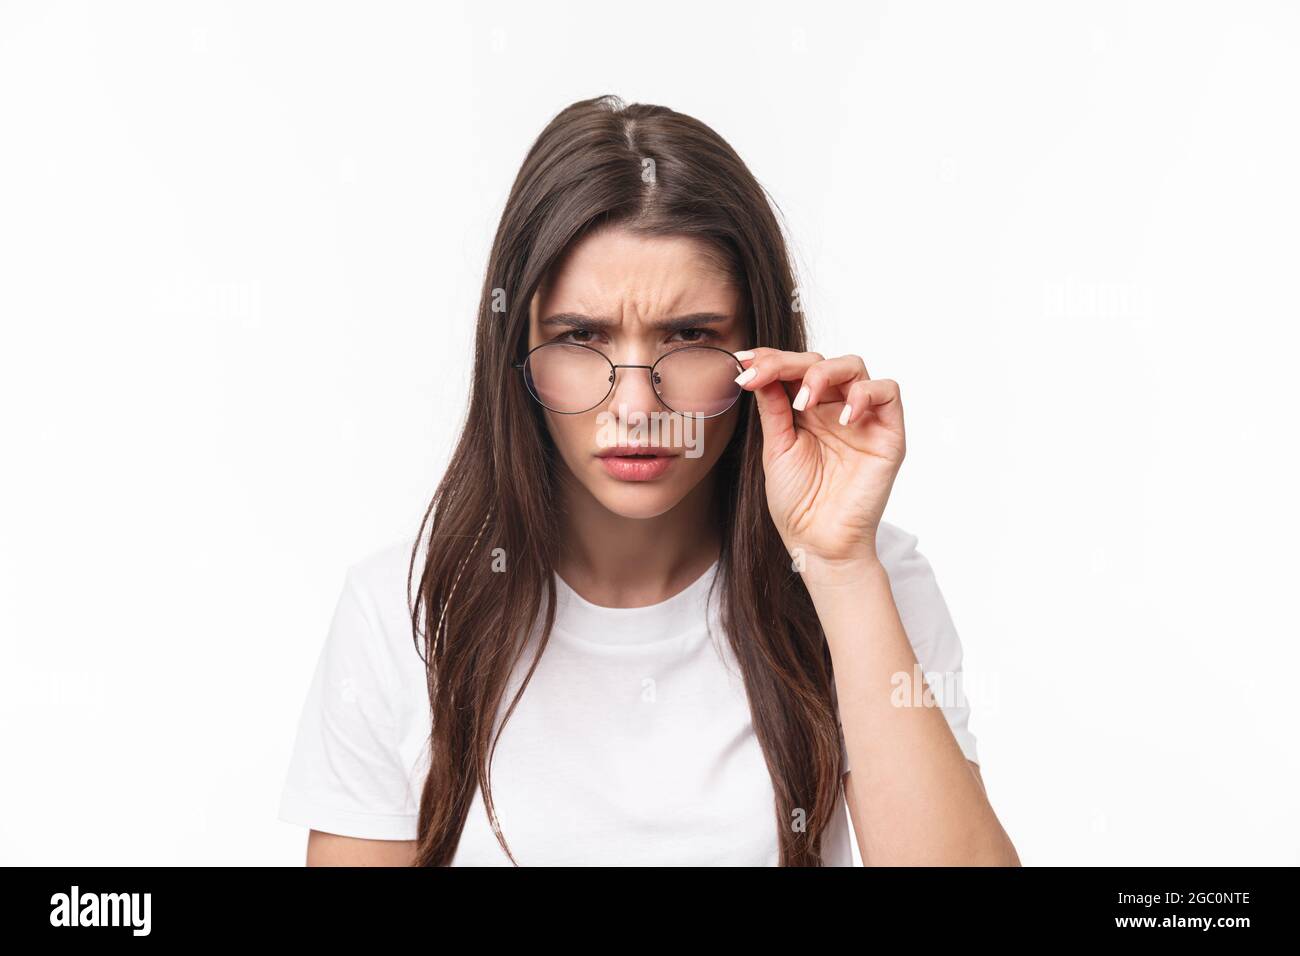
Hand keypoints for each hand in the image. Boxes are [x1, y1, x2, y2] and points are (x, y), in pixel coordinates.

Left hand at [734, 348, 905, 569]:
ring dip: (824, 374)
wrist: (819, 542)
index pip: (793, 370)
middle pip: (820, 361)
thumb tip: (758, 369)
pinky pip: (888, 392)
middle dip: (787, 363)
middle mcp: (835, 409)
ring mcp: (863, 418)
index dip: (769, 359)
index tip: (740, 363)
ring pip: (854, 366)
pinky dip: (865, 394)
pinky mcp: (888, 434)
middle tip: (760, 376)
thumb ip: (773, 409)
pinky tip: (842, 417)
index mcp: (807, 411)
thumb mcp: (776, 448)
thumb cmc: (797, 503)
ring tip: (802, 402)